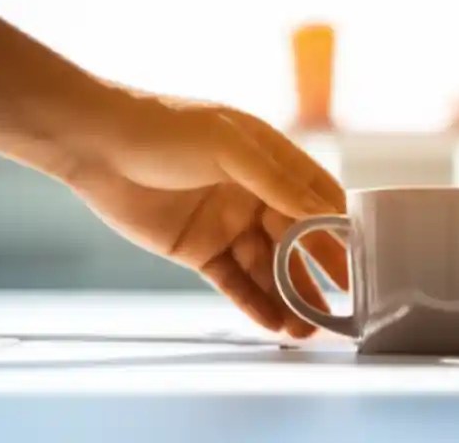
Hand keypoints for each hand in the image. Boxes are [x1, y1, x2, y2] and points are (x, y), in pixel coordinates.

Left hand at [63, 88, 348, 337]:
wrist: (95, 146)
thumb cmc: (164, 129)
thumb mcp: (228, 146)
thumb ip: (276, 181)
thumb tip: (325, 212)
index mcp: (269, 158)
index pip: (316, 196)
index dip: (338, 226)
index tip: (363, 257)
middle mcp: (253, 192)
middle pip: (296, 238)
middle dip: (320, 270)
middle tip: (344, 304)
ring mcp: (227, 222)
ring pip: (269, 266)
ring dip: (290, 296)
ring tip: (309, 329)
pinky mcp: (198, 250)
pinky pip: (235, 281)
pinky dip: (256, 303)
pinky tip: (276, 324)